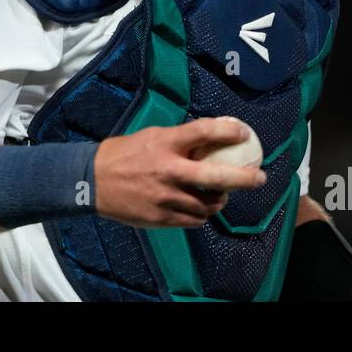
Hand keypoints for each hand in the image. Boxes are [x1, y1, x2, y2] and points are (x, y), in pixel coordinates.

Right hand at [92, 116, 266, 227]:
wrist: (92, 181)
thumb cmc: (124, 154)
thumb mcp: (151, 137)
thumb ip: (179, 140)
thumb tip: (210, 139)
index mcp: (165, 144)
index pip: (204, 132)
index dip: (228, 131)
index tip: (244, 134)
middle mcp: (168, 170)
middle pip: (217, 176)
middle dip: (244, 178)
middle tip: (259, 178)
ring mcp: (165, 196)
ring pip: (208, 204)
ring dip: (219, 200)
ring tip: (221, 196)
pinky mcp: (160, 217)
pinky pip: (193, 220)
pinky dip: (201, 214)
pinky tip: (199, 208)